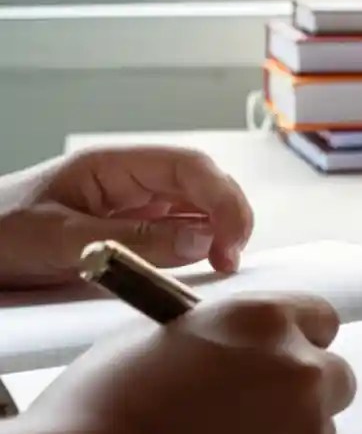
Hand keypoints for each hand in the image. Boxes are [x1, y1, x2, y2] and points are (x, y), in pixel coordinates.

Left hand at [0, 146, 252, 287]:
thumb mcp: (58, 239)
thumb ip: (131, 239)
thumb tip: (201, 241)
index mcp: (112, 165)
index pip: (189, 167)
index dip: (221, 199)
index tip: (230, 242)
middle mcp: (129, 181)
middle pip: (202, 185)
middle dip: (228, 217)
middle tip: (230, 262)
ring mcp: (132, 206)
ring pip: (197, 209)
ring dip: (218, 233)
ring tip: (221, 266)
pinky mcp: (130, 233)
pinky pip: (178, 234)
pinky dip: (199, 249)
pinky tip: (201, 268)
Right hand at [21, 294, 356, 433]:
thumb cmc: (97, 414)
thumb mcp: (156, 337)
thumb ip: (218, 332)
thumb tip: (236, 341)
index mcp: (264, 321)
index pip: (320, 318)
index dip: (296, 337)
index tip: (278, 353)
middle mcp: (299, 373)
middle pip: (333, 376)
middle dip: (300, 389)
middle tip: (252, 408)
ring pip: (318, 430)